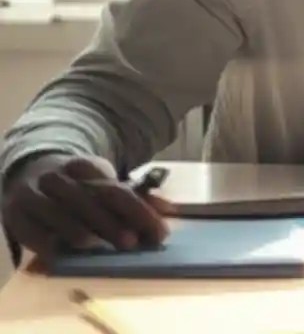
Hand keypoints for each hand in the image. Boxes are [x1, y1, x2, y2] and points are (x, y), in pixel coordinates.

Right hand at [1, 154, 171, 260]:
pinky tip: (60, 255)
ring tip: (95, 246)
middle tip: (130, 243)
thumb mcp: (105, 184)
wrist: (30, 172)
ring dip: (77, 230)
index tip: (159, 232)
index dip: (138, 211)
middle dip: (110, 222)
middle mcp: (57, 177)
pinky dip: (44, 242)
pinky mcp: (14, 215)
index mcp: (85, 166)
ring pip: (56, 212)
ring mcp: (32, 194)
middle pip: (87, 199)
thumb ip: (136, 198)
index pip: (115, 189)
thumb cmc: (79, 187)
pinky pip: (29, 230)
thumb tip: (169, 210)